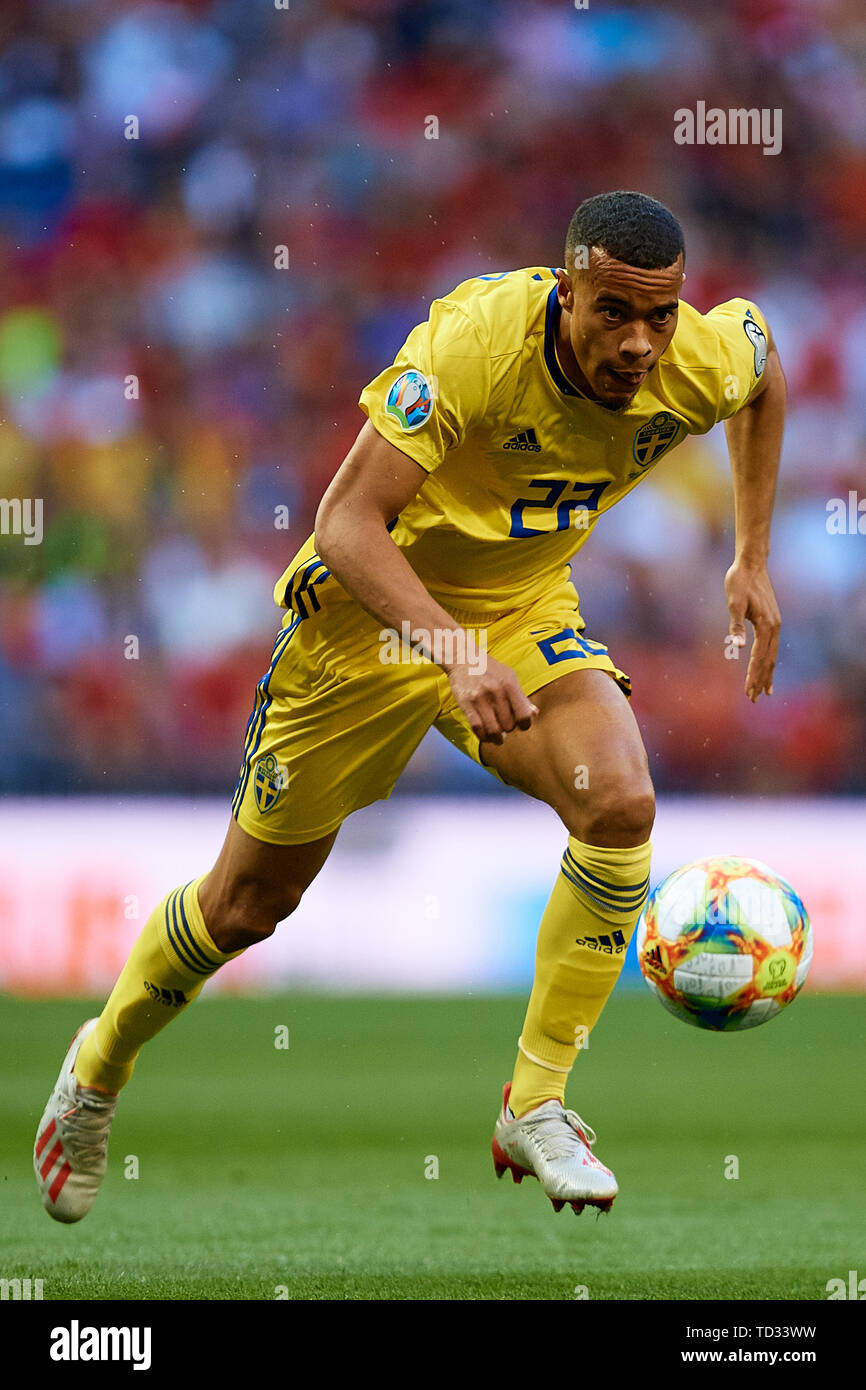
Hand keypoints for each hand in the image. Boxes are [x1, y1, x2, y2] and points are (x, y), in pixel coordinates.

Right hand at [446, 653, 537, 744]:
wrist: (463, 658)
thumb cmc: (489, 669)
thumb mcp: (509, 676)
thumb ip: (521, 696)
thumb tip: (534, 714)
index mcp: (510, 685)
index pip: (524, 715)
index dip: (525, 725)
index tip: (521, 726)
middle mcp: (496, 692)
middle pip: (508, 725)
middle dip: (508, 729)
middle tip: (505, 728)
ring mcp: (480, 698)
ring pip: (493, 730)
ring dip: (497, 738)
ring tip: (497, 739)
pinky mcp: (466, 704)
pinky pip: (477, 727)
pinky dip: (483, 736)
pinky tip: (485, 735)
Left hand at [724, 559, 780, 701]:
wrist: (752, 563)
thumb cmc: (739, 581)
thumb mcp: (733, 602)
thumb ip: (735, 625)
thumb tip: (737, 646)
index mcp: (766, 625)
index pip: (758, 658)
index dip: (753, 676)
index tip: (748, 693)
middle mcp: (774, 627)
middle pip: (768, 661)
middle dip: (761, 681)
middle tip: (753, 699)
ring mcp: (775, 624)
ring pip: (772, 656)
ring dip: (767, 674)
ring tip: (764, 692)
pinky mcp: (772, 621)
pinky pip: (771, 647)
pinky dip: (769, 661)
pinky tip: (767, 669)